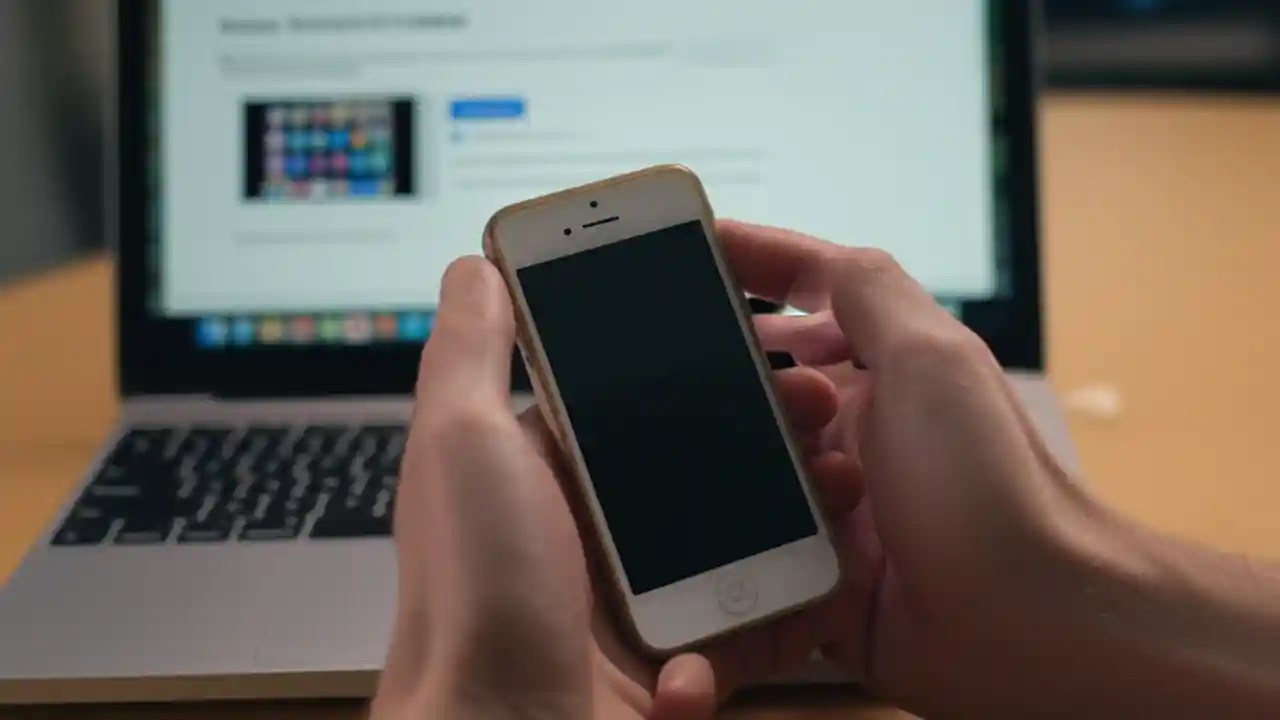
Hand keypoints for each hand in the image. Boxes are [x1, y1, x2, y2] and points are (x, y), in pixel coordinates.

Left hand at [371, 256, 847, 718]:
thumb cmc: (471, 597)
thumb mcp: (460, 444)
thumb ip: (471, 351)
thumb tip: (477, 264)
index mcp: (535, 468)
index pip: (620, 391)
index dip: (685, 356)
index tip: (750, 324)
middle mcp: (583, 526)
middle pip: (692, 455)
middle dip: (761, 425)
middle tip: (818, 402)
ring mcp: (631, 593)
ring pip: (732, 530)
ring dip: (791, 508)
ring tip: (838, 485)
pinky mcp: (672, 652)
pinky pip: (743, 615)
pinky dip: (774, 602)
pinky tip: (785, 585)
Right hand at [718, 220, 1101, 715]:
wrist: (1028, 629)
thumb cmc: (986, 483)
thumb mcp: (932, 358)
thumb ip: (868, 290)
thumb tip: (795, 247)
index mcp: (887, 369)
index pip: (802, 295)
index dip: (743, 267)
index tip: (672, 252)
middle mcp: (860, 429)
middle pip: (761, 382)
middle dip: (726, 380)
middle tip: (690, 386)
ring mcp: (836, 505)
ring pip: (746, 465)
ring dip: (737, 467)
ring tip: (739, 474)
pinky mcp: (817, 576)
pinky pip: (752, 549)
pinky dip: (735, 543)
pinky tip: (721, 544)